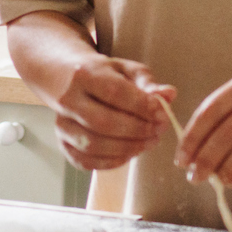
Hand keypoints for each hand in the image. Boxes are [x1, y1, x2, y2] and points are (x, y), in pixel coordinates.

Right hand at [50, 57, 172, 171]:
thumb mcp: (127, 70)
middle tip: (159, 130)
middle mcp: (68, 100)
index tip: (163, 113)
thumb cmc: (103, 75)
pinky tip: (130, 153)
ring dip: (127, 148)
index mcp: (86, 74)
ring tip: (149, 141)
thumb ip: (148, 83)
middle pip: (103, 123)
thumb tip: (169, 95)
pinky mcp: (62, 143)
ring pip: (93, 145)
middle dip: (137, 131)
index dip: (142, 106)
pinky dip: (111, 162)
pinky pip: (85, 161)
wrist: (65, 80)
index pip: (115, 92)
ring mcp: (62, 124)